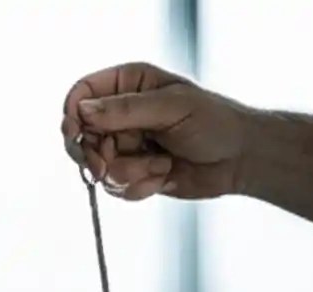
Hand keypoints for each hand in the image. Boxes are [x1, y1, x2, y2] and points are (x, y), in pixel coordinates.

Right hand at [60, 62, 244, 200]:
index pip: (82, 94)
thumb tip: (84, 111)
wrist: (241, 159)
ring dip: (129, 172)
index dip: (72, 114)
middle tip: (105, 165)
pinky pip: (116, 187)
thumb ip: (126, 110)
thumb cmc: (215, 122)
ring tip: (161, 166)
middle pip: (81, 136)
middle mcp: (122, 114)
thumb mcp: (172, 108)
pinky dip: (139, 187)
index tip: (75, 134)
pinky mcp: (134, 173)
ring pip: (99, 167)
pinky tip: (164, 176)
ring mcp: (127, 145)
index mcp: (128, 84)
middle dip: (97, 155)